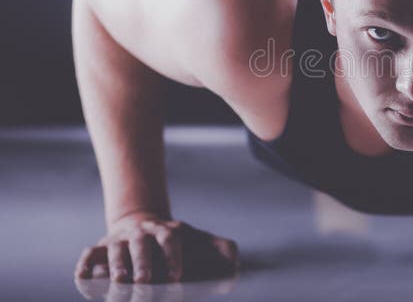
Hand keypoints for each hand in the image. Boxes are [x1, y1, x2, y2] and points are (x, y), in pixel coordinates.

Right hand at [74, 211, 238, 282]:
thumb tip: (233, 273)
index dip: (173, 258)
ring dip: (116, 266)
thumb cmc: (178, 242)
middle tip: (144, 283)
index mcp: (168, 231)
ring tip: (119, 284)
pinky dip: (85, 265)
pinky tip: (84, 278)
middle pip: (141, 245)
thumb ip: (223, 251)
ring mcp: (120, 240)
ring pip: (114, 250)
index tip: (175, 279)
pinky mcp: (100, 248)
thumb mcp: (201, 240)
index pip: (171, 240)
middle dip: (142, 263)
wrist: (143, 222)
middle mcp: (142, 233)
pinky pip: (89, 254)